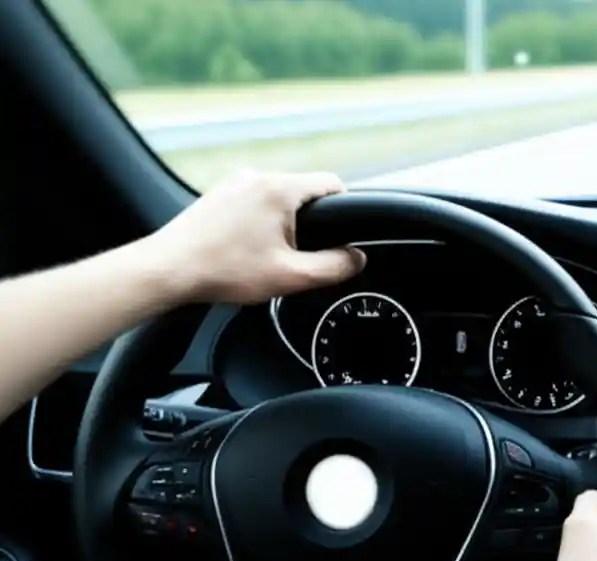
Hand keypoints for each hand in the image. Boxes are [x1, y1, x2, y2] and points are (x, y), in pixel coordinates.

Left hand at [141, 169, 364, 303]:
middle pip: (304, 192)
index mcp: (280, 189)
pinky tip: (245, 249)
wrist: (168, 270)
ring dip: (282, 223)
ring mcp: (234, 182)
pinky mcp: (218, 193)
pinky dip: (258, 222)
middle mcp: (257, 176)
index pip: (333, 183)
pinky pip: (254, 201)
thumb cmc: (224, 271)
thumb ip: (334, 267)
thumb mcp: (291, 277)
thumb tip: (357, 259)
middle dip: (308, 223)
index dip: (345, 210)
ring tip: (265, 255)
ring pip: (278, 198)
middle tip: (295, 256)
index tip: (340, 235)